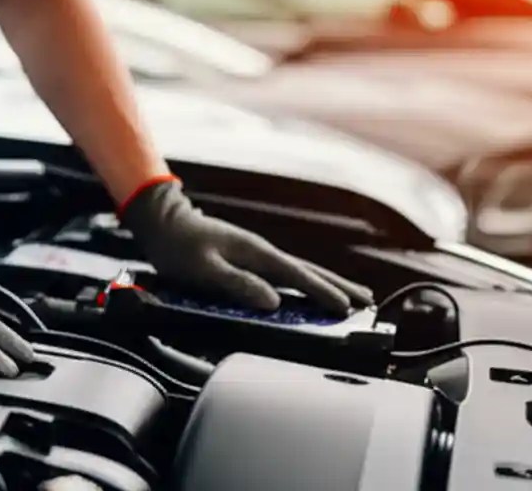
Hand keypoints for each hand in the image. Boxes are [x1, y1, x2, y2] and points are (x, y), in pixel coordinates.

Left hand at [121, 180, 373, 313]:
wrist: (164, 222)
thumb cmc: (179, 247)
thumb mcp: (203, 269)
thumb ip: (237, 284)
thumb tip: (272, 301)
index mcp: (256, 254)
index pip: (298, 276)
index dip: (323, 293)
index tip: (348, 308)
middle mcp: (263, 252)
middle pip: (309, 271)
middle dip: (339, 286)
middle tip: (368, 301)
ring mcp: (258, 254)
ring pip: (301, 271)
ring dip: (327, 283)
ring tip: (351, 296)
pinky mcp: (250, 258)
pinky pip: (287, 273)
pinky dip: (306, 282)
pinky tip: (310, 290)